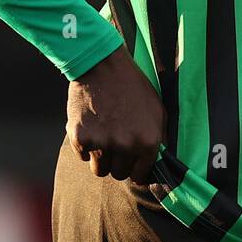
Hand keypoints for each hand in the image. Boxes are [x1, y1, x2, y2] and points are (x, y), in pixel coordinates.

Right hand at [66, 45, 165, 184]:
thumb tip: (159, 165)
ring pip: (99, 170)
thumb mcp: (157, 110)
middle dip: (117, 162)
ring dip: (100, 157)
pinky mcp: (81, 137)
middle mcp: (126, 146)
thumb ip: (160, 139)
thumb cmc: (133, 86)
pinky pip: (82, 156)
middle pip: (119, 174)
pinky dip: (84, 145)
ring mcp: (102, 143)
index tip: (130, 162)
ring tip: (102, 135)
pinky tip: (90, 126)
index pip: (140, 176)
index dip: (134, 169)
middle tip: (115, 141)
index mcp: (148, 141)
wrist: (103, 65)